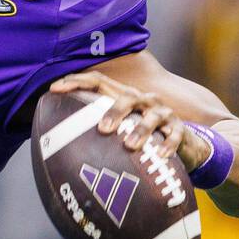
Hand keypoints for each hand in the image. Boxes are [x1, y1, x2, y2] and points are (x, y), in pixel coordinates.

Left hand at [49, 71, 212, 170]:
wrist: (183, 144)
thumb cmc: (140, 137)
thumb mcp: (119, 130)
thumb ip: (94, 131)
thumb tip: (54, 146)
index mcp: (122, 97)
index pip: (97, 82)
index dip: (76, 82)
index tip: (54, 89)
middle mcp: (142, 100)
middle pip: (126, 98)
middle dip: (114, 111)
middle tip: (103, 129)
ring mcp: (161, 113)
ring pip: (152, 117)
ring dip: (141, 130)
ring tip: (131, 146)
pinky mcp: (179, 129)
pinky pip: (175, 135)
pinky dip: (168, 145)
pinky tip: (162, 155)